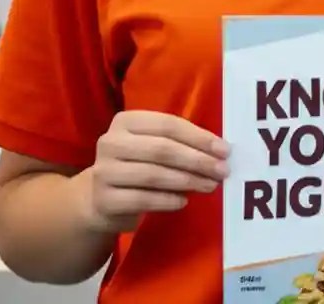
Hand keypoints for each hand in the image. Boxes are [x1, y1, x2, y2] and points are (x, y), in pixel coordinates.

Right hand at [78, 111, 229, 233]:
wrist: (99, 197)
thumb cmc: (136, 166)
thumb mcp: (150, 146)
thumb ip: (178, 143)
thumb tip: (220, 152)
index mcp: (126, 121)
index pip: (168, 124)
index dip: (198, 137)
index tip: (224, 150)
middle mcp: (111, 142)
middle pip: (162, 149)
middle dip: (197, 160)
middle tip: (222, 171)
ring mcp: (104, 171)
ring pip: (153, 174)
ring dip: (187, 181)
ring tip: (209, 186)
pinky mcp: (104, 199)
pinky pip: (143, 199)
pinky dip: (167, 200)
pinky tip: (184, 201)